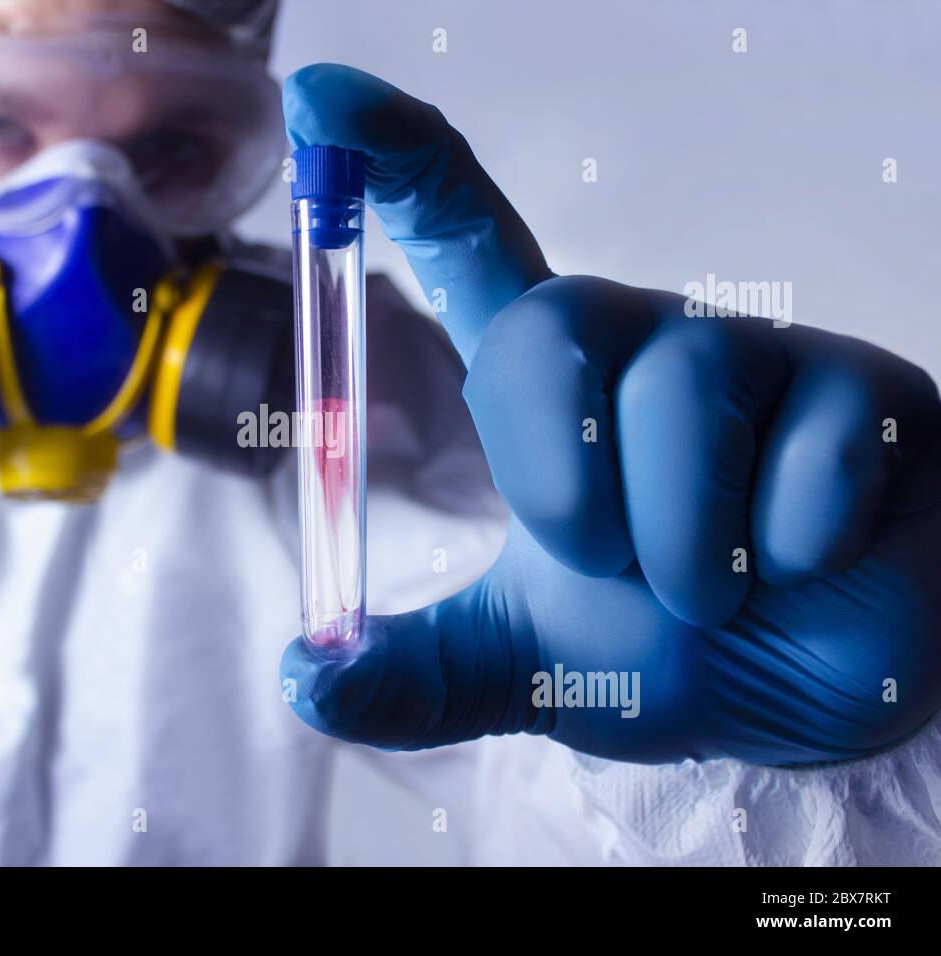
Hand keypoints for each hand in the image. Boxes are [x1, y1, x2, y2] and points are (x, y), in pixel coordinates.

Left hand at [279, 64, 940, 764]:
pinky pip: (809, 447)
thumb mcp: (528, 670)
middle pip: (552, 325)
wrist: (820, 692)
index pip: (469, 242)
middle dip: (564, 482)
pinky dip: (789, 547)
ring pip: (681, 390)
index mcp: (549, 389)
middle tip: (606, 563)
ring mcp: (753, 359)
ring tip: (710, 592)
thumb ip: (420, 673)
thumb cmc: (670, 649)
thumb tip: (302, 676)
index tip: (324, 98)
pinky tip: (804, 560)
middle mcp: (639, 345)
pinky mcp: (864, 390)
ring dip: (681, 542)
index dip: (401, 162)